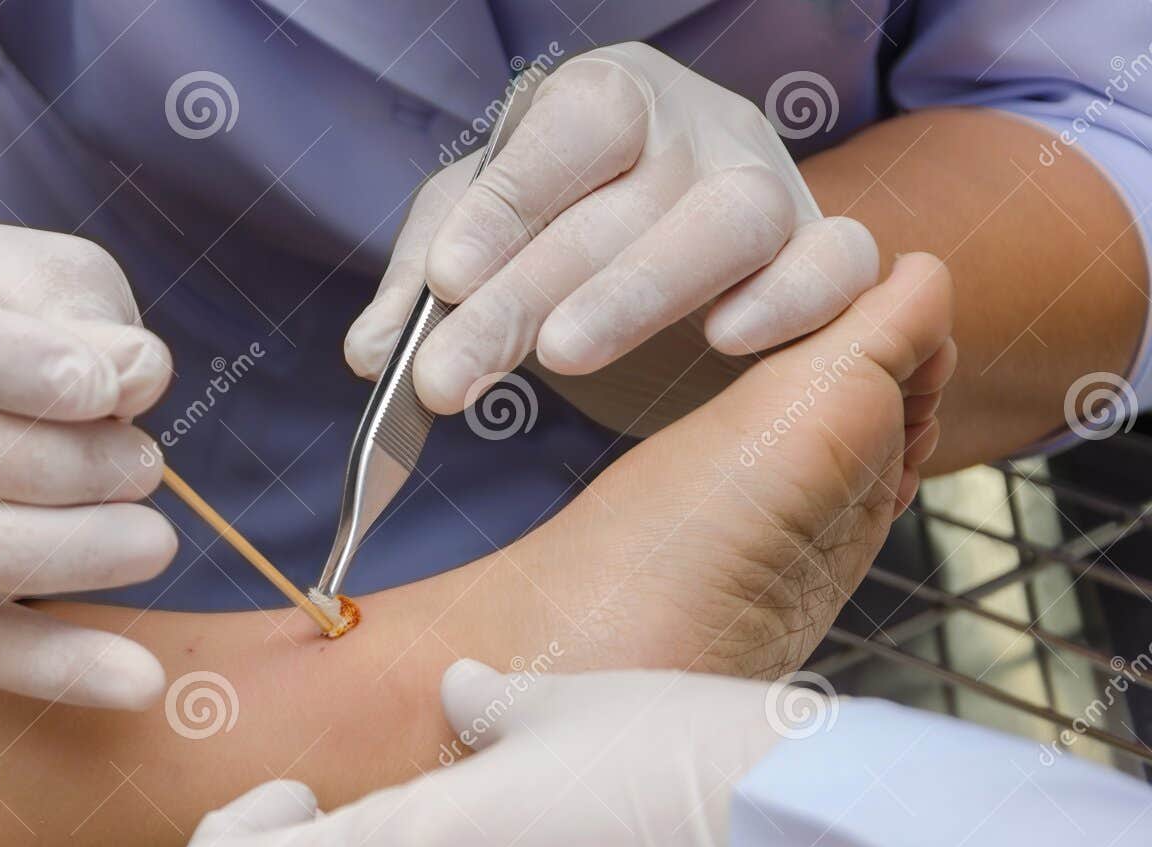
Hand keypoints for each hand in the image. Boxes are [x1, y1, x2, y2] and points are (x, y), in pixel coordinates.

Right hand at [0, 214, 177, 708]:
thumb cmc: (4, 304)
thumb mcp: (49, 274)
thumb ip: (88, 319)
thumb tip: (136, 381)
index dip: (11, 363)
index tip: (109, 388)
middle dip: (43, 466)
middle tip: (145, 467)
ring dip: (48, 556)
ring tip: (151, 543)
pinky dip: (45, 662)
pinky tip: (136, 680)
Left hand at [345, 43, 878, 420]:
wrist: (681, 279)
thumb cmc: (571, 244)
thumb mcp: (484, 247)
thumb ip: (426, 288)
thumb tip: (373, 353)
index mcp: (611, 101)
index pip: (572, 123)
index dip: (511, 197)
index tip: (446, 278)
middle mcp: (699, 130)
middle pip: (623, 197)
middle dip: (524, 293)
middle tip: (446, 380)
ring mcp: (772, 187)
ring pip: (731, 220)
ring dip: (640, 291)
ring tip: (562, 358)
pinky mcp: (826, 254)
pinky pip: (839, 261)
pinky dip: (791, 298)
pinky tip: (726, 342)